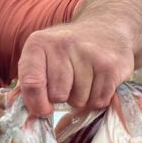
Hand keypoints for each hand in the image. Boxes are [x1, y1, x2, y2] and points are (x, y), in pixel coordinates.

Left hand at [17, 21, 134, 116]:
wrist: (106, 28)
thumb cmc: (67, 51)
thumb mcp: (42, 56)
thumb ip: (31, 81)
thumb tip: (33, 114)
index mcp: (39, 43)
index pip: (31, 83)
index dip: (37, 103)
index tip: (44, 109)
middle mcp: (62, 44)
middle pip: (57, 95)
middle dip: (62, 98)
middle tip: (69, 83)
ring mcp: (88, 54)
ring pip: (79, 100)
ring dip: (81, 98)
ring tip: (84, 79)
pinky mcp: (110, 66)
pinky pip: (98, 101)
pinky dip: (97, 99)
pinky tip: (98, 82)